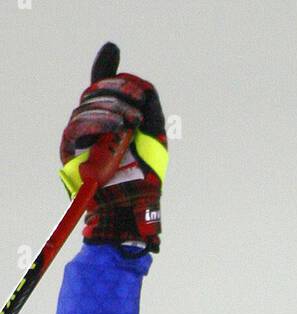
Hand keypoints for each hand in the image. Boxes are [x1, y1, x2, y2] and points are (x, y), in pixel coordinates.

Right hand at [59, 45, 166, 252]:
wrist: (133, 209)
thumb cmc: (146, 179)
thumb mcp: (155, 137)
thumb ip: (150, 107)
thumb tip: (142, 83)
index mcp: (110, 122)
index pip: (101, 89)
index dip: (105, 69)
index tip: (114, 50)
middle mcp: (92, 127)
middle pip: (94, 92)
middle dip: (118, 92)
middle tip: (139, 106)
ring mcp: (79, 138)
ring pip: (86, 105)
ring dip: (111, 107)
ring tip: (132, 121)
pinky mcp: (70, 151)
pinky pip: (77, 126)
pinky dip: (97, 121)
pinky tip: (116, 125)